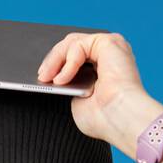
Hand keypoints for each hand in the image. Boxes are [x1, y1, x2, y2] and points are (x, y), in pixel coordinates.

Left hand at [36, 32, 162, 160]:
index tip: (42, 76)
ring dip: (56, 60)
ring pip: (72, 42)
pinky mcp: (109, 43)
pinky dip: (68, 61)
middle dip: (53, 60)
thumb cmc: (105, 119)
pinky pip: (79, 45)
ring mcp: (109, 47)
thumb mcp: (78, 101)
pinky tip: (63, 78)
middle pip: (72, 45)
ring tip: (47, 77)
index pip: (75, 57)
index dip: (57, 63)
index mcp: (103, 68)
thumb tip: (55, 80)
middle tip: (42, 75)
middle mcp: (108, 56)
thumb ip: (69, 87)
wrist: (120, 119)